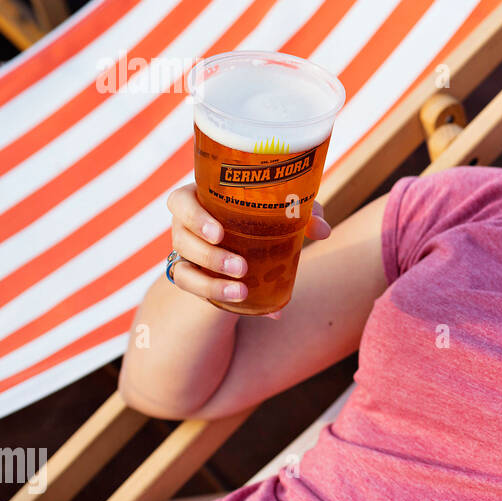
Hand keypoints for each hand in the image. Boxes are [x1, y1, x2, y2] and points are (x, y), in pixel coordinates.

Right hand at [164, 185, 331, 313]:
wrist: (249, 242)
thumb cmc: (262, 213)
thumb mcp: (282, 210)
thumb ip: (303, 213)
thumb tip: (322, 230)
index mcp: (200, 199)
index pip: (179, 202)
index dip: (194, 217)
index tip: (219, 233)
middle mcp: (185, 225)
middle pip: (182, 238)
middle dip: (210, 256)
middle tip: (241, 267)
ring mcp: (185, 253)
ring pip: (184, 270)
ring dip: (211, 283)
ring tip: (242, 291)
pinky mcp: (191, 276)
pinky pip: (193, 289)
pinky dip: (217, 296)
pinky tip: (242, 301)